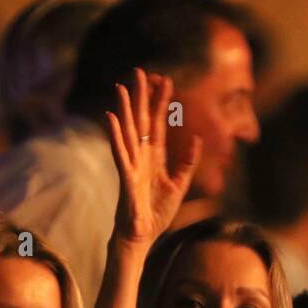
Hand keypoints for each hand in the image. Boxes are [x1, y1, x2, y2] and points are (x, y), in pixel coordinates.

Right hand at [106, 68, 201, 251]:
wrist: (142, 237)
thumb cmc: (156, 214)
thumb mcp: (178, 185)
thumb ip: (187, 163)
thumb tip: (196, 139)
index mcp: (154, 157)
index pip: (158, 124)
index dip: (161, 102)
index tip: (164, 80)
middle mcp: (141, 156)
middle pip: (141, 120)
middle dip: (141, 96)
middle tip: (140, 71)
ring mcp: (131, 165)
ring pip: (128, 131)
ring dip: (125, 108)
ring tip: (120, 86)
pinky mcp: (125, 177)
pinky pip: (119, 152)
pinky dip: (115, 134)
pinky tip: (111, 116)